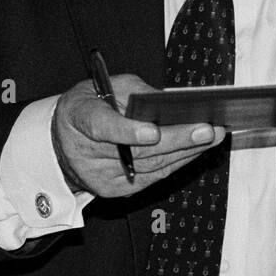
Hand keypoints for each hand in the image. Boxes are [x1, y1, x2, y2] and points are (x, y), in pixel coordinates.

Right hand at [51, 74, 227, 197]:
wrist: (64, 141)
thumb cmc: (92, 105)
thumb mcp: (109, 86)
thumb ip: (138, 93)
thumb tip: (173, 104)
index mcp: (81, 117)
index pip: (103, 127)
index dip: (128, 132)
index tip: (153, 132)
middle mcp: (88, 152)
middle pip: (137, 151)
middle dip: (178, 140)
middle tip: (208, 130)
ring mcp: (101, 175)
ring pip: (151, 166)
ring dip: (186, 152)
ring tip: (212, 137)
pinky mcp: (115, 190)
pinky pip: (153, 177)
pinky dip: (177, 163)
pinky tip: (196, 151)